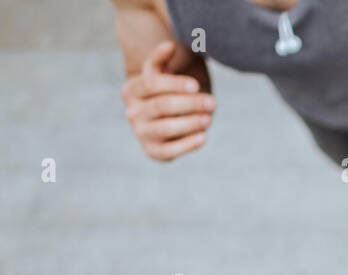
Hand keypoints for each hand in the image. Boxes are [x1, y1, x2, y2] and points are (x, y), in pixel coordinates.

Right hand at [121, 40, 213, 161]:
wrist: (168, 119)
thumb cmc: (168, 92)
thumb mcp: (163, 72)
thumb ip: (161, 58)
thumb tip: (170, 45)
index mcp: (131, 90)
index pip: (152, 84)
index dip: (175, 84)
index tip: (196, 85)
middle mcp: (132, 112)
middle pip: (162, 106)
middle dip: (190, 104)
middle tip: (212, 103)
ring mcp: (141, 133)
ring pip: (166, 128)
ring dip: (190, 123)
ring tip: (209, 118)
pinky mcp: (154, 152)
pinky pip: (170, 150)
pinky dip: (188, 145)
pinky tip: (203, 137)